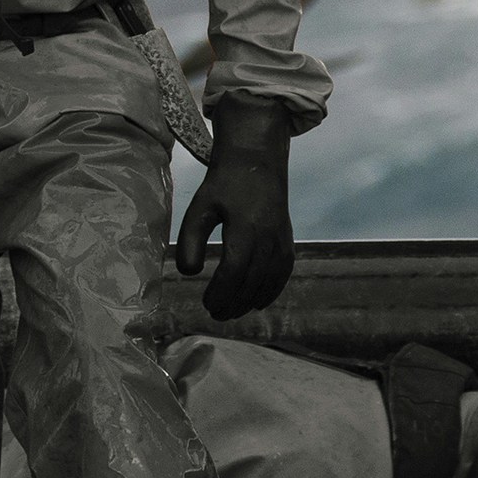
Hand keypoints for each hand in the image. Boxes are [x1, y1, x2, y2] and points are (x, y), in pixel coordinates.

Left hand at [174, 94, 296, 320]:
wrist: (257, 162)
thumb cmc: (224, 185)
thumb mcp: (200, 207)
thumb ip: (191, 240)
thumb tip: (189, 272)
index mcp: (245, 228)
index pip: (234, 271)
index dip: (221, 293)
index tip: (206, 304)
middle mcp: (269, 237)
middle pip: (252, 281)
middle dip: (234, 303)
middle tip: (216, 315)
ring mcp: (282, 240)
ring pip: (269, 281)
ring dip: (250, 301)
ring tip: (231, 312)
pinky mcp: (288, 241)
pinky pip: (283, 273)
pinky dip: (271, 291)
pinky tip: (256, 302)